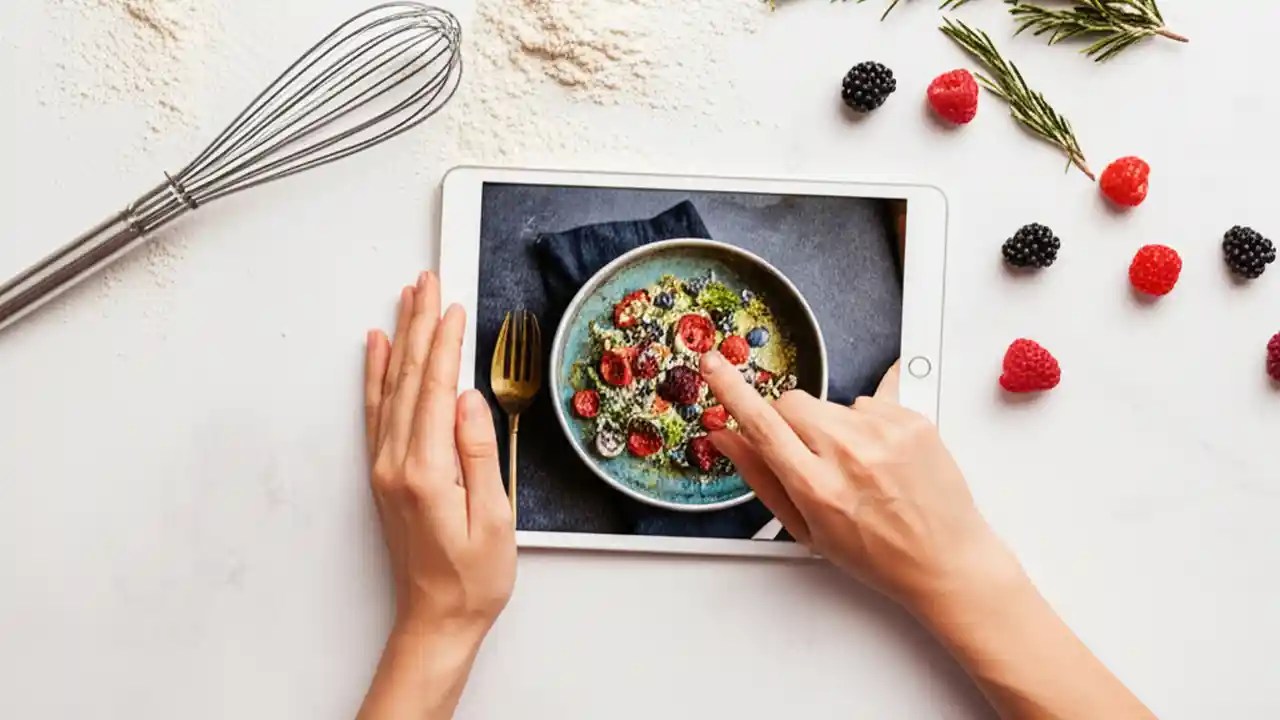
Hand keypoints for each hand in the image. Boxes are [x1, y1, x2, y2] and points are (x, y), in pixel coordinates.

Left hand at [364, 271, 515, 644]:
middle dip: (419, 325)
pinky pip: (376, 413)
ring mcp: (384, 468)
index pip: (436, 390)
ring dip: (400, 340)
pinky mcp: (384, 475)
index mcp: (426, 471)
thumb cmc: (472, 578)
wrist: (436, 619)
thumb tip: (470, 399)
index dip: (446, 344)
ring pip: (390, 389)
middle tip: (426, 282)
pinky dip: (377, 376)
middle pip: (409, 379)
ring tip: (406, 300)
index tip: (453, 307)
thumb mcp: (494, 518)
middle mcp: (396, 464)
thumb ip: (479, 453)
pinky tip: (379, 349)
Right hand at [701, 353, 1155, 717]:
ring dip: (832, 426)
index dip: (730, 390)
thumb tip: (726, 436)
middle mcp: (850, 454)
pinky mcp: (912, 419)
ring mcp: (885, 432)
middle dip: (788, 421)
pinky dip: (867, 424)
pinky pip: (869, 402)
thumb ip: (761, 477)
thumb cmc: (877, 554)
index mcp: (817, 487)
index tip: (712, 364)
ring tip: (859, 467)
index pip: (761, 423)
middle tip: (808, 455)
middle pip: (792, 403)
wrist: (945, 559)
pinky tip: (881, 457)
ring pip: (830, 403)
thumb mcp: (806, 529)